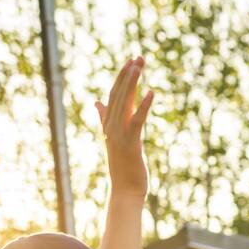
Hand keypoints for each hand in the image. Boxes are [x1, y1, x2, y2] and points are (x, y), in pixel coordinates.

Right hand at [95, 57, 153, 198]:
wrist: (124, 191)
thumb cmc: (123, 167)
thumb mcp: (115, 139)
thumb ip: (105, 119)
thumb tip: (97, 103)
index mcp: (109, 125)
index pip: (113, 95)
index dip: (122, 77)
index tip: (131, 61)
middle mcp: (112, 127)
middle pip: (119, 94)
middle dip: (128, 74)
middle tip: (138, 57)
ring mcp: (119, 135)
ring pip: (124, 103)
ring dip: (132, 83)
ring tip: (140, 65)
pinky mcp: (130, 143)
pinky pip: (137, 121)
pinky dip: (143, 106)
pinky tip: (151, 92)